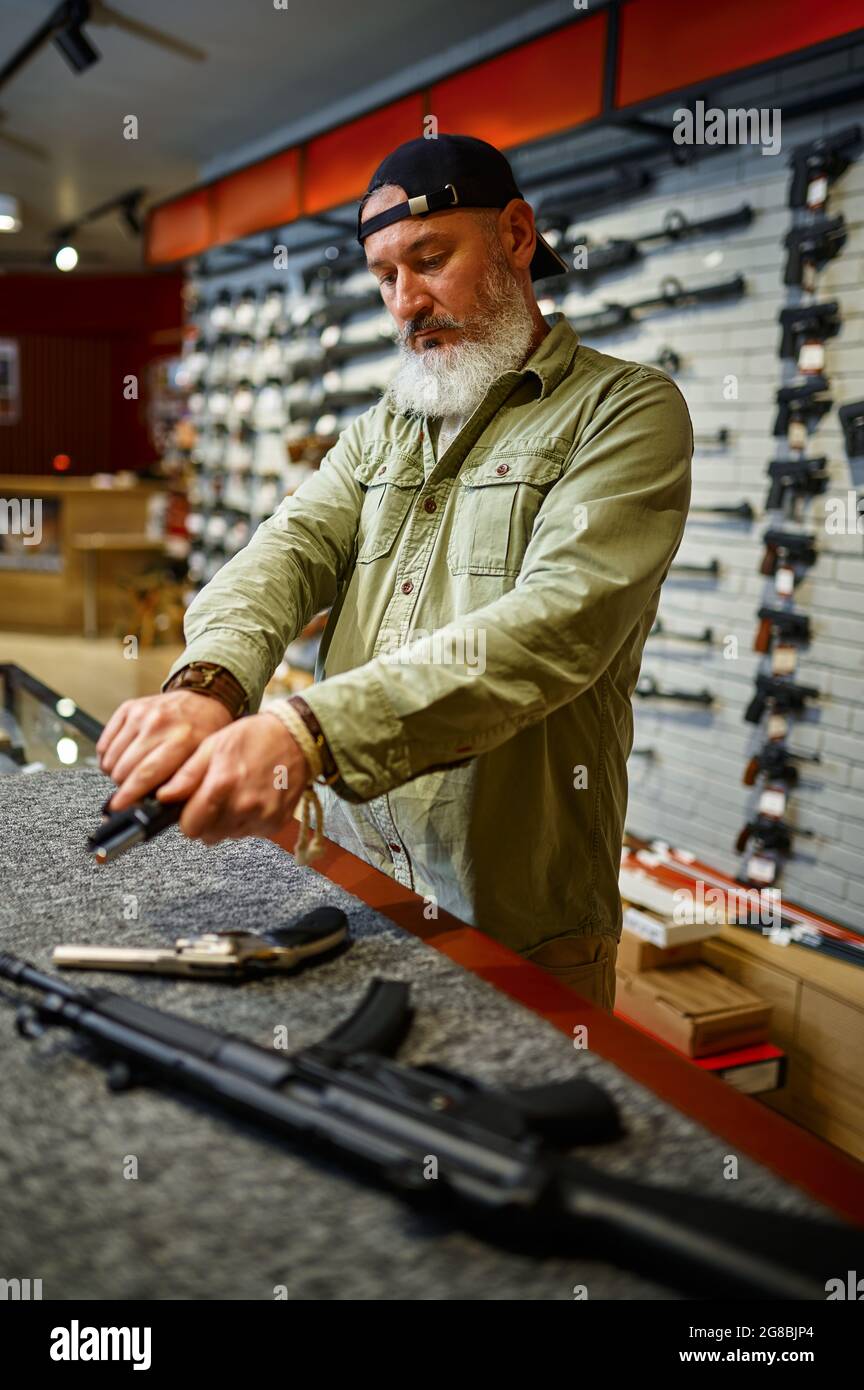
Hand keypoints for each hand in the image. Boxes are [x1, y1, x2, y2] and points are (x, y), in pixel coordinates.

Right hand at [97, 690, 232, 810]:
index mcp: (183, 740)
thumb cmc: (204, 735)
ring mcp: (142, 714)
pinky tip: (123, 759)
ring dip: (115, 773)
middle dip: (124, 787)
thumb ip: (182, 785)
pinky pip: (104, 743)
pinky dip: (108, 757)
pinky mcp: (129, 708)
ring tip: (130, 774)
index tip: (118, 808)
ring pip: (111, 758)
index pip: (146, 774)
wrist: (204, 701)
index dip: (129, 795)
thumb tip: (155, 809)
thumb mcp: (203, 761)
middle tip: (132, 791)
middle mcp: (160, 724)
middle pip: (124, 768)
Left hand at [152, 713, 310, 844]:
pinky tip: (252, 798)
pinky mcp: (275, 823)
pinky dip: (246, 821)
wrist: (297, 739)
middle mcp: (243, 807)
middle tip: (215, 798)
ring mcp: (262, 817)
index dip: (186, 818)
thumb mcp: (213, 746)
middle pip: (208, 836)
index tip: (191, 807)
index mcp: (222, 786)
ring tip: (236, 794)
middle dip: (206, 821)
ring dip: (226, 822)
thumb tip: (164, 796)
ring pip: (228, 836)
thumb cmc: (254, 738)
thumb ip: (187, 775)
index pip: (190, 828)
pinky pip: (250, 832)